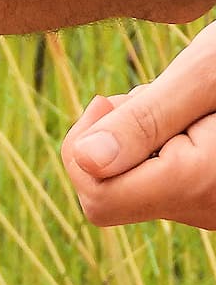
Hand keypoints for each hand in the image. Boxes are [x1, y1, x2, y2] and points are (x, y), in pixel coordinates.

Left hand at [62, 23, 215, 227]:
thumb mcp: (205, 74)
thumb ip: (144, 120)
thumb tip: (85, 160)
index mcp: (198, 184)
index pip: (98, 200)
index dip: (83, 151)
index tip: (109, 103)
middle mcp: (208, 210)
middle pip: (113, 191)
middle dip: (115, 138)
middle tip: (156, 94)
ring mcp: (214, 209)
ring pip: (139, 183)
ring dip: (144, 137)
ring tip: (191, 101)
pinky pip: (168, 180)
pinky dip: (166, 145)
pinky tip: (200, 115)